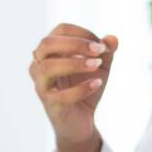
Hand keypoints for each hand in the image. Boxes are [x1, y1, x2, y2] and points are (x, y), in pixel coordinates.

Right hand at [29, 23, 117, 151]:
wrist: (82, 121)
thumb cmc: (86, 86)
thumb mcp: (101, 66)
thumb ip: (107, 50)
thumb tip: (112, 39)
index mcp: (50, 51)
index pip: (61, 30)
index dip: (83, 33)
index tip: (102, 45)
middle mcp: (39, 65)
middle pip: (47, 43)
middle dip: (76, 44)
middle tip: (100, 51)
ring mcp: (42, 85)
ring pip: (48, 67)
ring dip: (75, 64)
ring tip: (97, 65)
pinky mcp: (50, 105)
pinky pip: (61, 95)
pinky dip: (81, 88)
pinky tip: (97, 84)